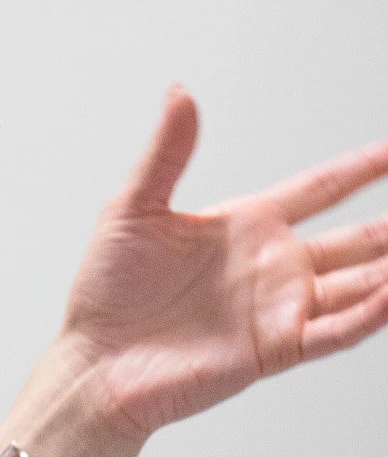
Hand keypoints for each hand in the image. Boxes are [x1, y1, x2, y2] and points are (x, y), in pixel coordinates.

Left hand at [61, 88, 387, 440]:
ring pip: (362, 283)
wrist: (96, 361)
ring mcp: (279, 308)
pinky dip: (371, 313)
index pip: (321, 189)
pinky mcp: (276, 348)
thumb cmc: (106, 291)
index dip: (363, 168)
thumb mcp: (133, 209)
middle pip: (358, 239)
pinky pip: (338, 329)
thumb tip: (179, 94)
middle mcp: (272, 265)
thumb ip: (166, 153)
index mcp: (245, 225)